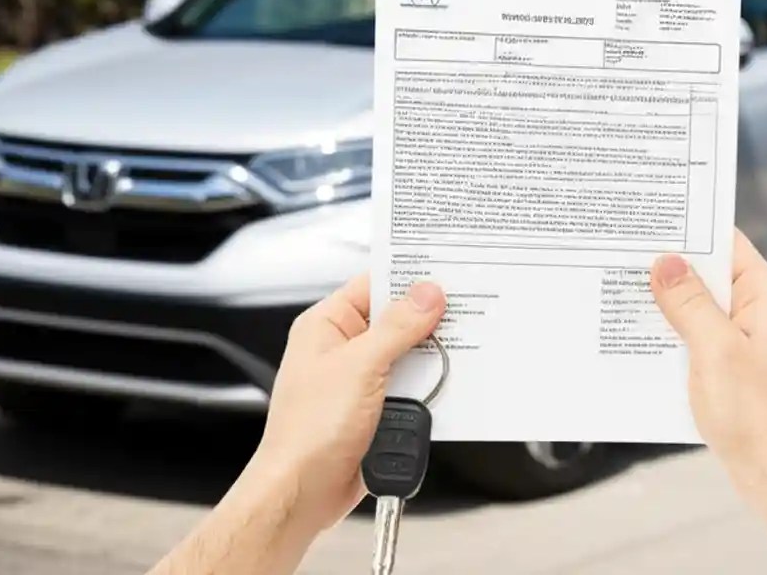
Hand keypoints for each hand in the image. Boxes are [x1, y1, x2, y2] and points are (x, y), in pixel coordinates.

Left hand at [252, 274, 445, 532]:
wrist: (304, 492)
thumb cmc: (308, 432)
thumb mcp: (359, 367)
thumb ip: (397, 328)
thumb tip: (426, 295)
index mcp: (326, 325)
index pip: (373, 284)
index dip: (409, 277)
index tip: (445, 274)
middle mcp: (342, 348)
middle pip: (396, 319)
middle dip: (428, 320)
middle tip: (463, 311)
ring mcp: (360, 379)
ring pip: (408, 354)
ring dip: (432, 358)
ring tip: (458, 351)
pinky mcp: (376, 408)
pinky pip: (411, 386)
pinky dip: (430, 386)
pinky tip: (447, 385)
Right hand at [649, 230, 766, 484]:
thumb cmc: (755, 416)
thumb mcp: (715, 351)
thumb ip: (690, 303)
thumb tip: (667, 263)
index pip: (728, 244)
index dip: (691, 232)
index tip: (652, 223)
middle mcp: (762, 314)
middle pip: (712, 276)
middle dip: (672, 270)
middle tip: (626, 260)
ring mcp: (751, 341)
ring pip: (704, 308)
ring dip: (670, 306)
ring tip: (627, 297)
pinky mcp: (738, 367)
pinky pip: (702, 338)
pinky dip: (677, 336)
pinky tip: (647, 340)